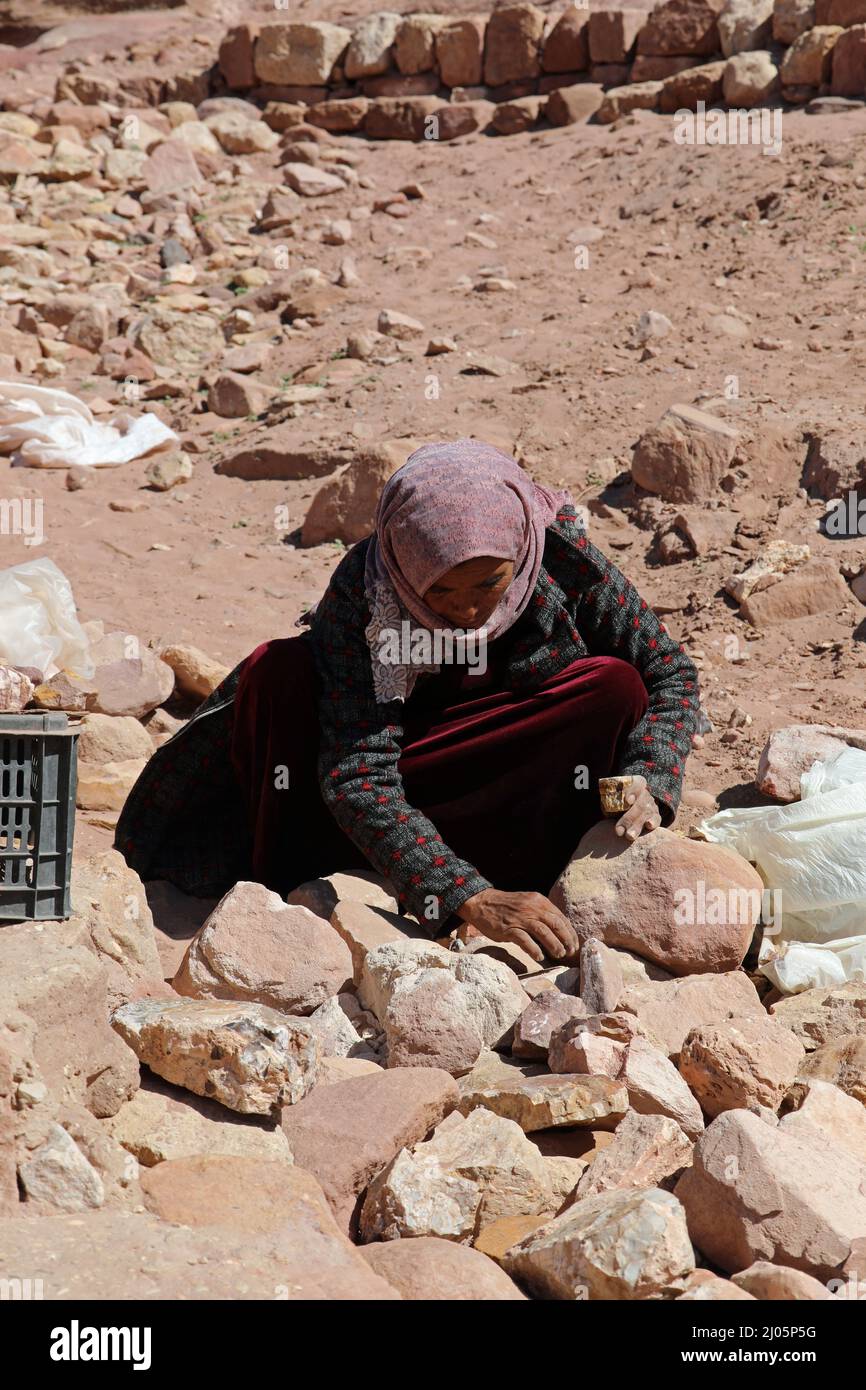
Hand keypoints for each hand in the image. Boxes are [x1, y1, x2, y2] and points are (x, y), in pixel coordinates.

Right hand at [456, 888, 579, 964]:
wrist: (482, 902)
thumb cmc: (507, 906)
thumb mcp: (528, 903)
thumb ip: (542, 913)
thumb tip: (559, 932)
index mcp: (539, 901)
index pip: (561, 918)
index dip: (570, 933)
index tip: (575, 945)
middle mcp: (532, 908)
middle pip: (556, 925)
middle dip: (566, 940)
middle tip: (570, 953)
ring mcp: (520, 918)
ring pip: (544, 932)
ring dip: (554, 945)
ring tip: (559, 955)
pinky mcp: (508, 928)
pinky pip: (525, 940)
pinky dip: (534, 949)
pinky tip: (539, 957)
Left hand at [615, 774, 661, 840]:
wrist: (620, 813)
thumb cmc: (613, 805)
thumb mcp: (609, 800)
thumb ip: (609, 799)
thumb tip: (605, 801)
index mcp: (634, 784)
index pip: (638, 783)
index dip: (634, 791)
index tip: (627, 801)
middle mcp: (644, 793)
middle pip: (640, 803)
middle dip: (629, 817)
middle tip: (619, 830)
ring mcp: (651, 804)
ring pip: (647, 812)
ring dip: (637, 825)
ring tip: (629, 836)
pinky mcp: (656, 815)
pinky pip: (657, 818)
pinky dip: (654, 822)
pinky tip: (649, 826)